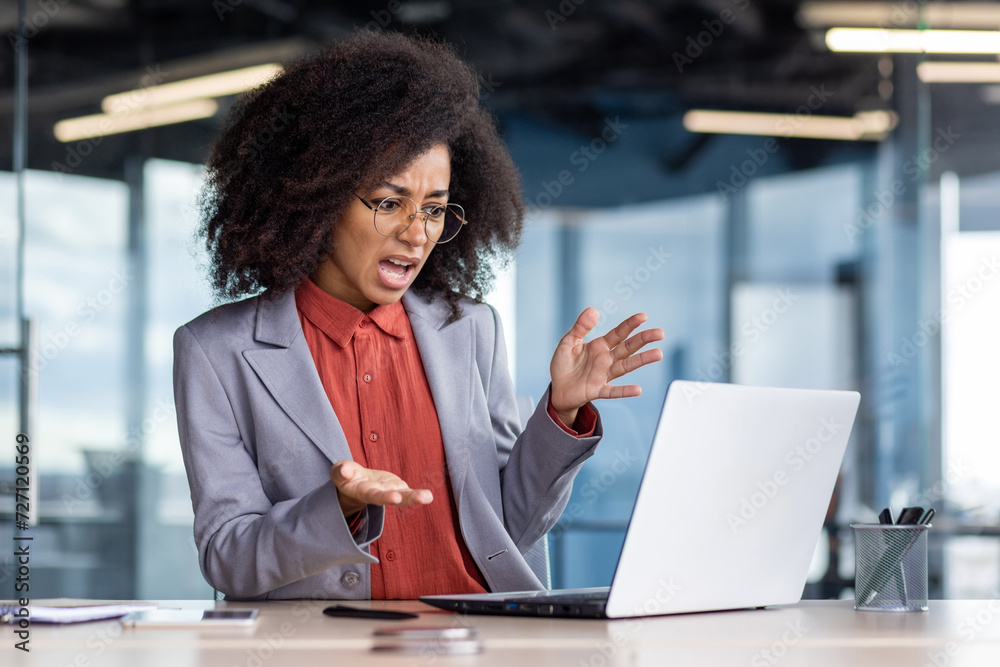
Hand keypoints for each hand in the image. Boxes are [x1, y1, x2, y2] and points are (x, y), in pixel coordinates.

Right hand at [329, 460, 432, 518]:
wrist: (356, 483)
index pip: (373, 495)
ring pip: (403, 496)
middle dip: (399, 498)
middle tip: (407, 498)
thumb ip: (341, 471)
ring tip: (427, 497)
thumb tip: (344, 469)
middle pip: (389, 498)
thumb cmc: (346, 477)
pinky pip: (408, 491)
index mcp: (363, 492)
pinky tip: (428, 496)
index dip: (384, 496)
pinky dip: (418, 494)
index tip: (394, 497)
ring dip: (414, 497)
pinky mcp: (397, 487)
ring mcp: (389, 491)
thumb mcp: (339, 472)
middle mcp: (378, 494)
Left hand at [549, 308, 664, 425]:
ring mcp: (604, 375)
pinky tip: (638, 389)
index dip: (630, 324)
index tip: (644, 317)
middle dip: (643, 339)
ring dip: (642, 360)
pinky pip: (613, 391)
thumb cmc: (564, 364)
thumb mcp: (568, 341)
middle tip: (660, 333)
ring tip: (658, 354)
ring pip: (626, 366)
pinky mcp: (597, 390)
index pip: (619, 333)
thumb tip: (593, 310)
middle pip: (628, 347)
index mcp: (599, 346)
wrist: (557, 388)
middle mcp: (606, 359)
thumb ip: (580, 327)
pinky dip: (624, 391)